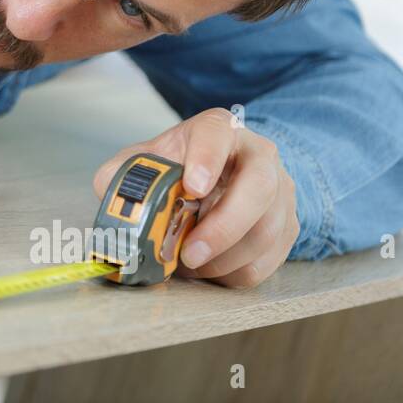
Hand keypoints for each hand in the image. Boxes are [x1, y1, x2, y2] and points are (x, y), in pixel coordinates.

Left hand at [92, 108, 298, 287]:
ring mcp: (281, 191)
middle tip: (190, 253)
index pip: (217, 133)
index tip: (192, 187)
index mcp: (219, 129)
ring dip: (224, 259)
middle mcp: (258, 155)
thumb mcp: (147, 160)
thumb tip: (114, 195)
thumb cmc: (180, 167)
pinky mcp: (288, 226)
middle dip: (223, 227)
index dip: (206, 159)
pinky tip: (209, 268)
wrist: (223, 176)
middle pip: (259, 187)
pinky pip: (268, 260)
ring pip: (267, 231)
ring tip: (189, 264)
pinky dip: (234, 273)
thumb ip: (123, 173)